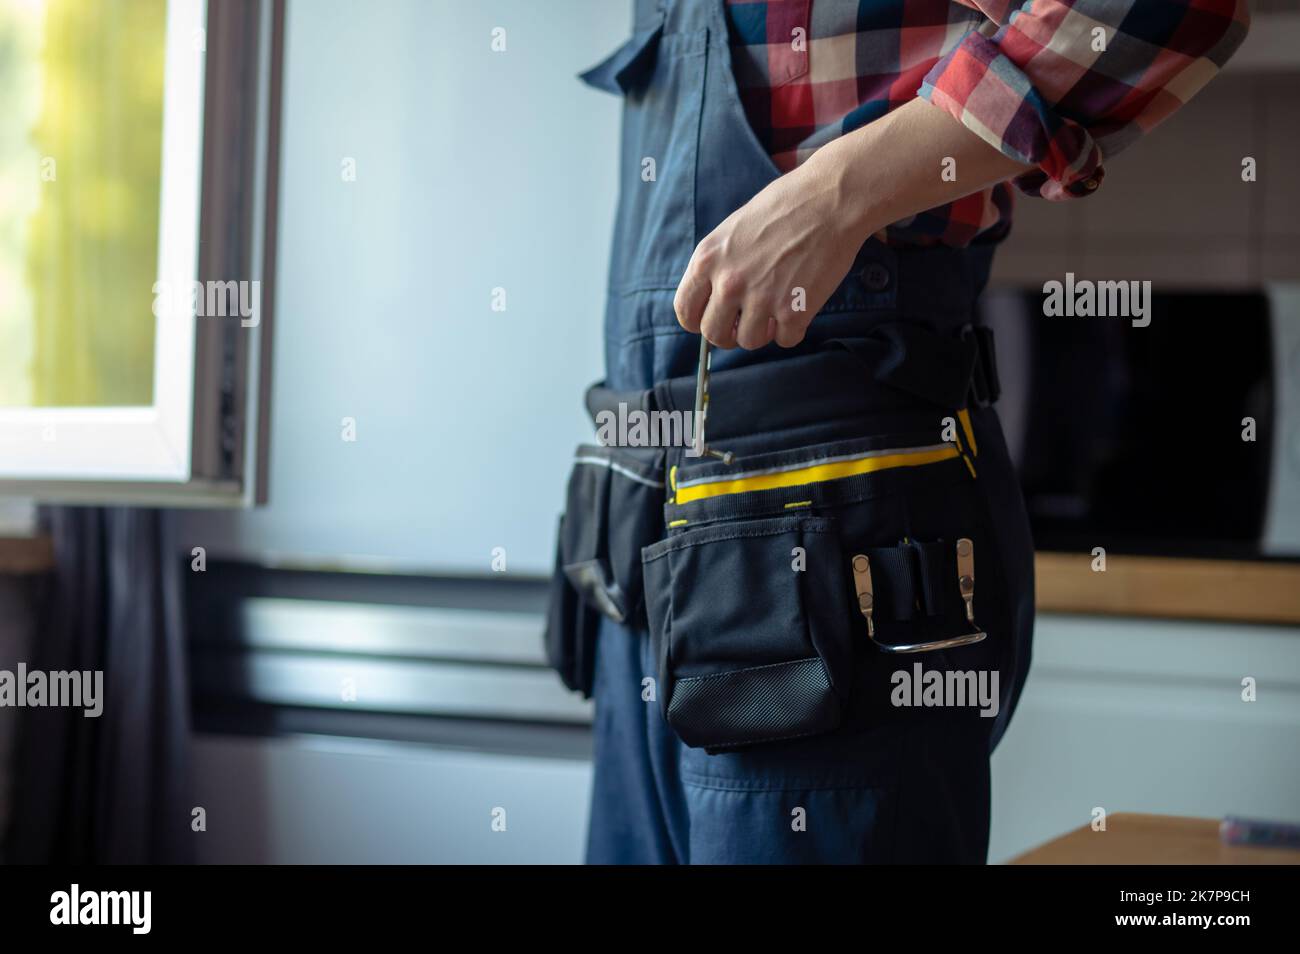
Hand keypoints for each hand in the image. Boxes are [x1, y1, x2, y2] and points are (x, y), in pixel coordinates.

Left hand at [672, 153, 863, 349]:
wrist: (830, 200)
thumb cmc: (784, 207)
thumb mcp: (732, 230)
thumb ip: (718, 265)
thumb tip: (714, 299)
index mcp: (707, 260)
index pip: (685, 311)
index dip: (698, 321)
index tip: (713, 320)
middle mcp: (728, 282)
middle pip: (714, 334)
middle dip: (729, 333)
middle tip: (744, 323)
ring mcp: (761, 298)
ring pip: (748, 342)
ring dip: (761, 333)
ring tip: (774, 313)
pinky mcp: (794, 310)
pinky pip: (785, 341)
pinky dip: (792, 331)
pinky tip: (798, 309)